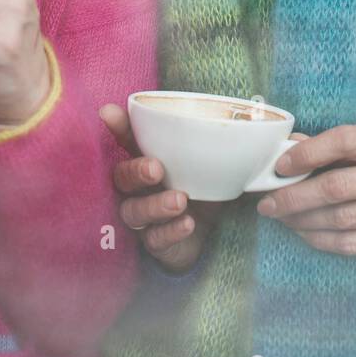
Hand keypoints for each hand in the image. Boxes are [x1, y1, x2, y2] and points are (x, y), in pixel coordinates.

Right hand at [99, 104, 221, 272]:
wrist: (210, 233)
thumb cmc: (202, 187)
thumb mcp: (209, 162)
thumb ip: (215, 142)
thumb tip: (247, 114)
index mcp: (147, 160)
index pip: (126, 140)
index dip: (117, 127)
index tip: (108, 112)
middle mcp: (138, 189)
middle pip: (121, 177)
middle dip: (135, 171)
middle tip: (156, 168)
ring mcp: (144, 218)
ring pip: (133, 212)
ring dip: (155, 205)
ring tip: (180, 200)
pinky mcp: (155, 244)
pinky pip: (155, 240)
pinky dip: (170, 232)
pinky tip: (188, 223)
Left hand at [256, 124, 355, 254]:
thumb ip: (338, 144)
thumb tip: (290, 149)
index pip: (345, 141)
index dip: (308, 153)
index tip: (281, 166)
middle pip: (337, 188)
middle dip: (295, 197)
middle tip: (268, 202)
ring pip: (341, 220)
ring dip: (303, 221)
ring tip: (282, 218)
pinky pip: (354, 245)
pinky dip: (323, 241)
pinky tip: (305, 233)